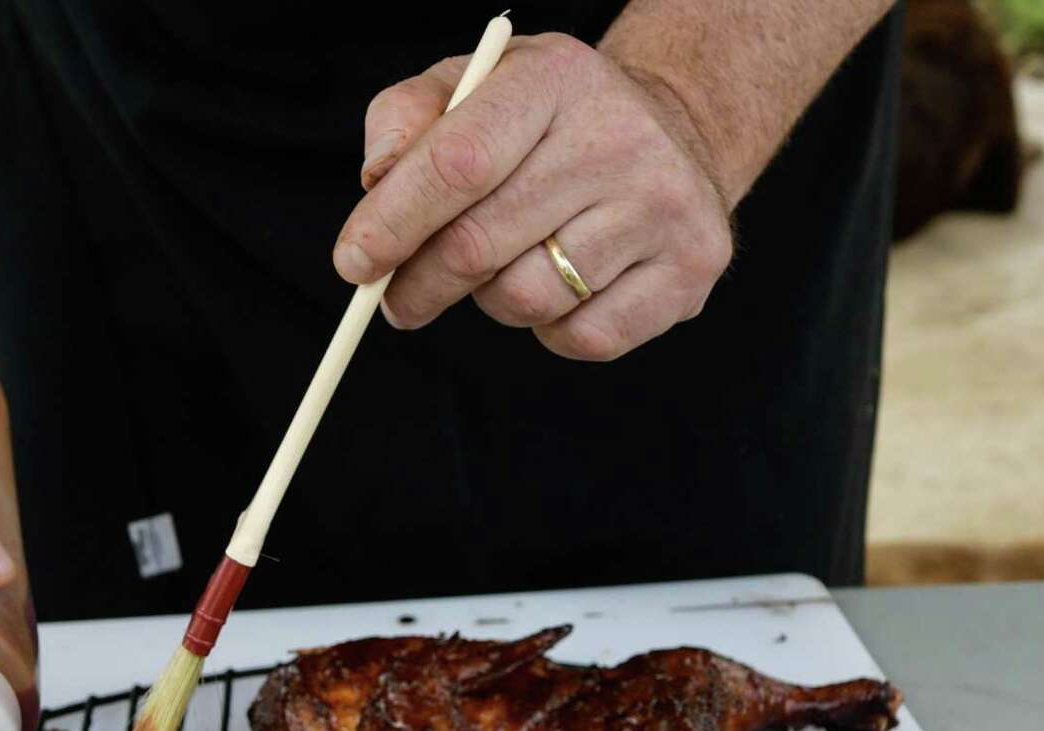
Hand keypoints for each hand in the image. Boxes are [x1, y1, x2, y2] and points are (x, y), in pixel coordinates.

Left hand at [333, 33, 735, 360]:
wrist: (677, 133)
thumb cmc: (552, 119)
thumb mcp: (479, 86)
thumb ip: (409, 116)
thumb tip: (376, 182)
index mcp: (557, 80)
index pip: (458, 164)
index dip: (393, 223)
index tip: (354, 263)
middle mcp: (620, 139)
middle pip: (480, 245)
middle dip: (419, 282)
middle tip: (397, 297)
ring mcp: (663, 209)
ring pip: (526, 300)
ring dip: (490, 301)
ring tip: (501, 271)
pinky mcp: (689, 272)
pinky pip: (581, 338)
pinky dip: (550, 329)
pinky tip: (561, 288)